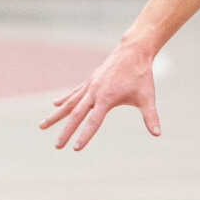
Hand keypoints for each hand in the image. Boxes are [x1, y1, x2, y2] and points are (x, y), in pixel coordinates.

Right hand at [39, 41, 160, 150]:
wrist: (134, 51)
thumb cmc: (142, 76)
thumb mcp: (147, 97)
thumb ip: (151, 116)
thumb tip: (157, 133)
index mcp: (106, 98)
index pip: (93, 121)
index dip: (85, 135)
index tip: (75, 148)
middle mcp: (94, 92)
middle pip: (76, 115)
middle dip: (65, 131)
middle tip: (56, 146)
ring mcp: (90, 85)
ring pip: (69, 103)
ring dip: (56, 115)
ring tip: (41, 126)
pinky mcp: (90, 81)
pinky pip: (74, 93)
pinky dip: (64, 99)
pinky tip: (55, 104)